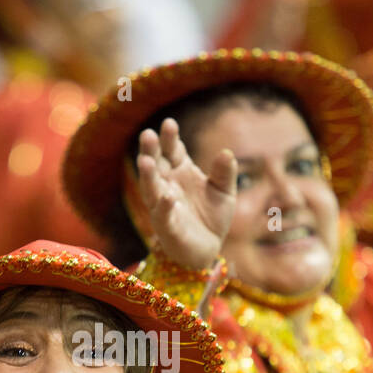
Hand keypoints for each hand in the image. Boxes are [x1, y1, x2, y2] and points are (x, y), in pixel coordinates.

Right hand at [136, 118, 235, 271]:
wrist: (209, 248)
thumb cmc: (213, 216)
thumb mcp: (225, 192)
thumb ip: (225, 173)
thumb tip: (226, 152)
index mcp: (180, 171)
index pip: (172, 150)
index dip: (169, 138)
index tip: (169, 124)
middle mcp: (167, 185)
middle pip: (155, 164)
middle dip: (151, 150)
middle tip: (148, 135)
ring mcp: (163, 206)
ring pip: (152, 188)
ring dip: (148, 176)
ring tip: (146, 161)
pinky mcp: (167, 227)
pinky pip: (164, 216)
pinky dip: (165, 207)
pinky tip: (168, 197)